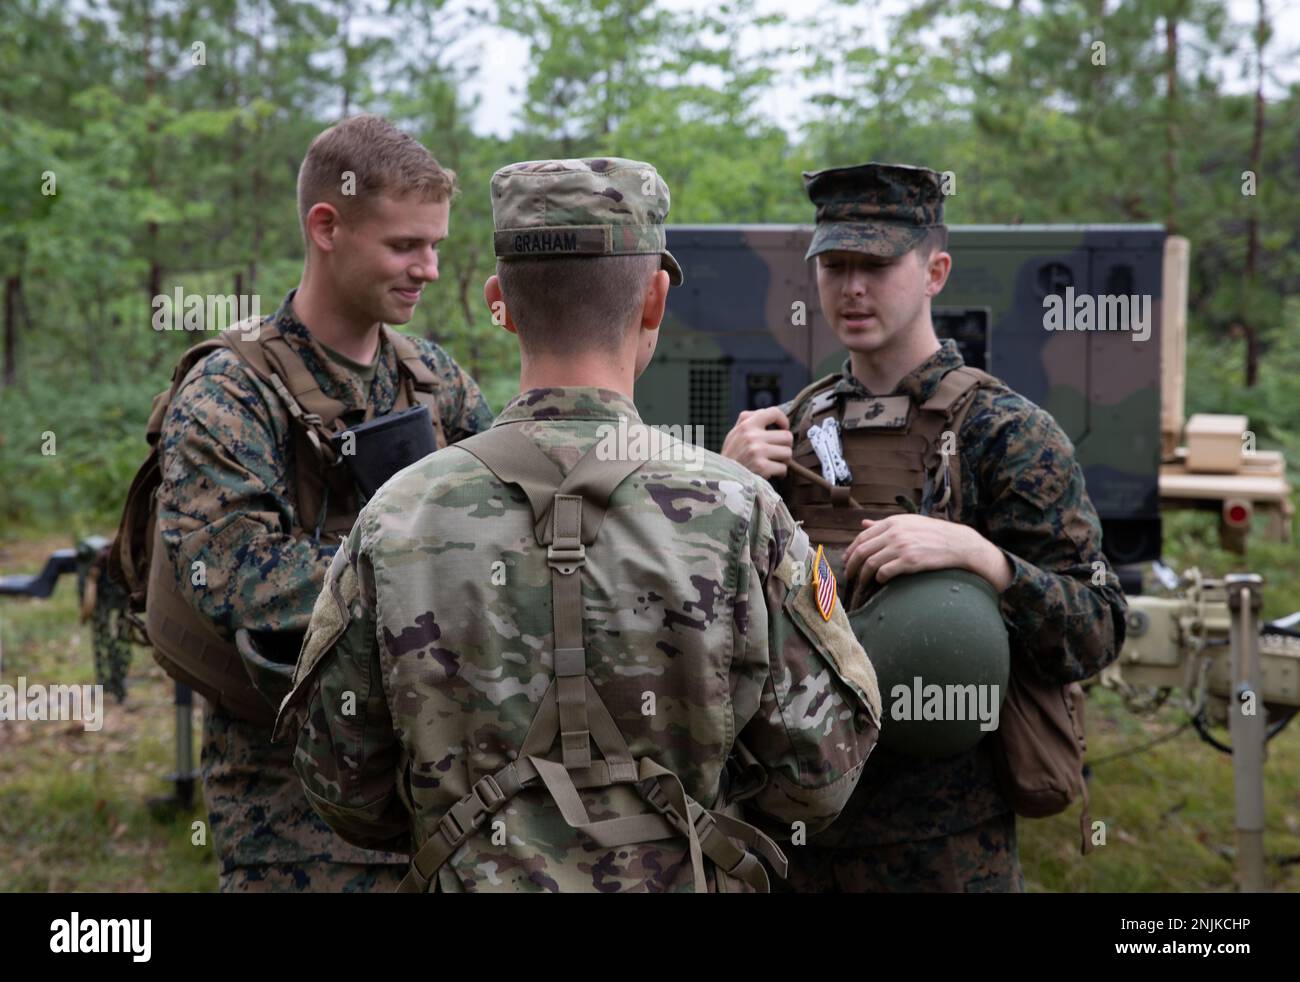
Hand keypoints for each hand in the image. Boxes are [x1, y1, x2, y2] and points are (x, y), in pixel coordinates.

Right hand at [720, 406, 792, 479]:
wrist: (721, 480)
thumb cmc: (731, 457)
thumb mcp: (734, 435)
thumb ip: (748, 421)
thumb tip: (769, 414)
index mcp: (746, 424)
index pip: (774, 412)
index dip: (783, 420)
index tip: (783, 428)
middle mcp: (752, 436)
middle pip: (787, 436)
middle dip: (785, 446)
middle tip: (777, 453)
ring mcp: (757, 451)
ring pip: (788, 452)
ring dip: (783, 460)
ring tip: (773, 463)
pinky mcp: (761, 467)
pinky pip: (783, 468)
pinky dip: (780, 473)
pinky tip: (771, 473)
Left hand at [842, 513, 1012, 589]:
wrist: (958, 543)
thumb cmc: (932, 533)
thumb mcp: (907, 522)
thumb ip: (883, 524)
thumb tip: (863, 524)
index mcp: (892, 522)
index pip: (862, 537)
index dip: (850, 551)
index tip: (846, 561)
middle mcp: (894, 533)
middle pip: (862, 551)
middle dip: (851, 565)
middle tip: (848, 575)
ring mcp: (902, 547)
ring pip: (870, 563)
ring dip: (863, 575)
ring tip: (862, 583)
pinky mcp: (910, 561)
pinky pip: (885, 572)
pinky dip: (878, 578)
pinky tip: (880, 580)